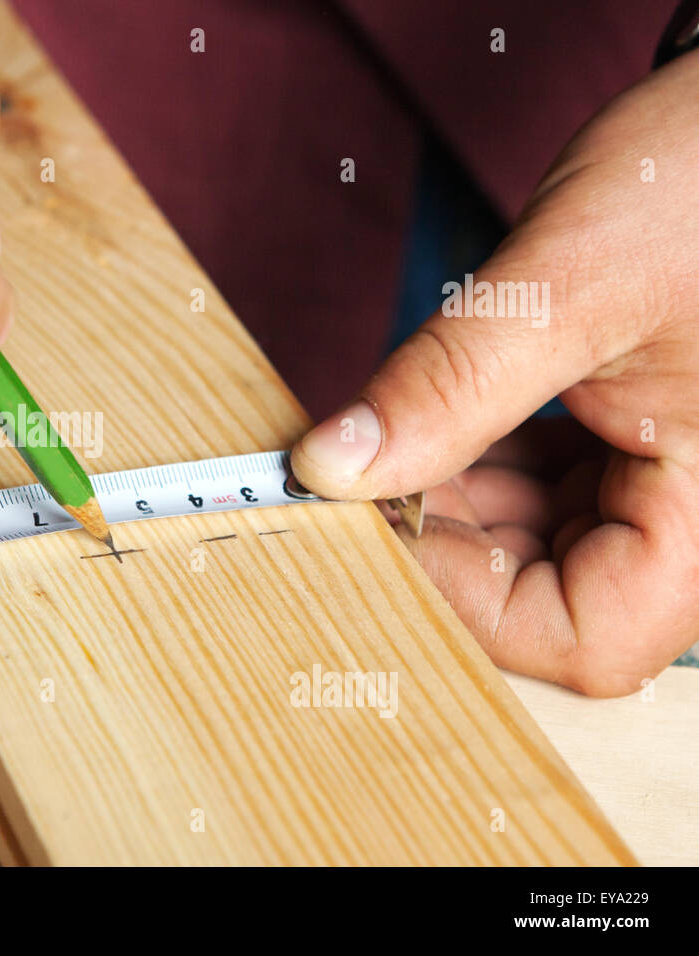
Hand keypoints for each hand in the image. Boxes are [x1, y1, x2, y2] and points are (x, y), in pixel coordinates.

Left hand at [290, 49, 698, 695]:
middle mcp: (698, 517)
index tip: (374, 527)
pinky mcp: (632, 444)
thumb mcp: (568, 286)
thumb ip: (450, 385)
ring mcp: (666, 484)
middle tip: (355, 483)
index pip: (583, 639)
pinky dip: (473, 466)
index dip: (464, 601)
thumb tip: (329, 467)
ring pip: (533, 546)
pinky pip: (541, 492)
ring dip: (447, 503)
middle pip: (547, 597)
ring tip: (384, 446)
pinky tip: (428, 426)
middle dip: (440, 542)